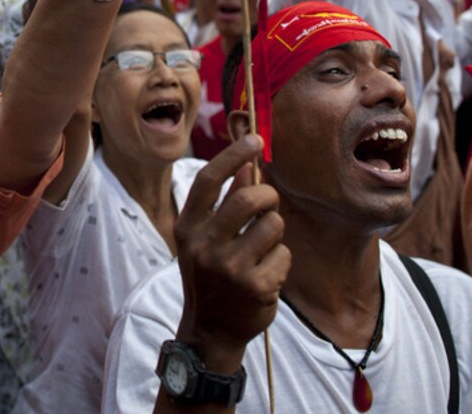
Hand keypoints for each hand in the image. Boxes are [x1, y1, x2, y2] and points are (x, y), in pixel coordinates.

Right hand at [173, 135, 289, 367]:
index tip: (256, 139)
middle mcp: (204, 245)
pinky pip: (283, 254)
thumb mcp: (205, 239)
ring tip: (262, 249)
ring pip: (273, 225)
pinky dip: (280, 262)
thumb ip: (223, 203)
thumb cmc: (211, 276)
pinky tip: (265, 276)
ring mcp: (229, 267)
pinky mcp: (255, 285)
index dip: (235, 155)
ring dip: (275, 232)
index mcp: (188, 227)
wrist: (210, 330)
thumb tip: (247, 165)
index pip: (210, 180)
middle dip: (268, 196)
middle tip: (269, 205)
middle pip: (249, 198)